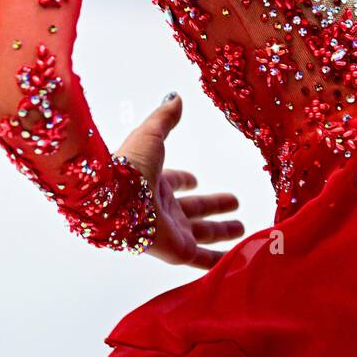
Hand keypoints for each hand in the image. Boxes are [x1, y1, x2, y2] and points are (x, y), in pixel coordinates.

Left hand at [116, 93, 244, 268]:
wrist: (116, 200)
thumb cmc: (129, 166)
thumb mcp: (150, 134)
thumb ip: (164, 118)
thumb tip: (175, 97)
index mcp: (152, 182)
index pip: (172, 182)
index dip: (183, 180)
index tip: (195, 179)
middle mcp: (160, 208)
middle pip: (191, 209)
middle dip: (212, 206)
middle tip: (234, 203)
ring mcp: (169, 231)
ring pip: (200, 232)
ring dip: (220, 231)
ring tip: (241, 229)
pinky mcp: (177, 251)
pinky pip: (202, 259)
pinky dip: (219, 260)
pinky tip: (235, 260)